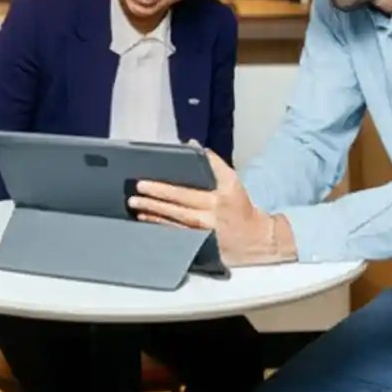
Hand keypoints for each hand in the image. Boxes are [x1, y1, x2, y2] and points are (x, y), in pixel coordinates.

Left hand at [130, 142, 295, 265]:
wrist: (257, 238)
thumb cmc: (240, 206)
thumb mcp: (232, 180)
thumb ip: (212, 163)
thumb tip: (191, 145)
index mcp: (218, 196)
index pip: (186, 191)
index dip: (164, 187)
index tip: (146, 181)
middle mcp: (211, 215)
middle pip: (176, 207)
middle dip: (153, 200)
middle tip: (135, 193)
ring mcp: (205, 233)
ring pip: (174, 222)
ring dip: (153, 214)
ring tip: (136, 206)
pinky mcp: (201, 246)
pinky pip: (177, 236)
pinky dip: (161, 228)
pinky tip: (148, 222)